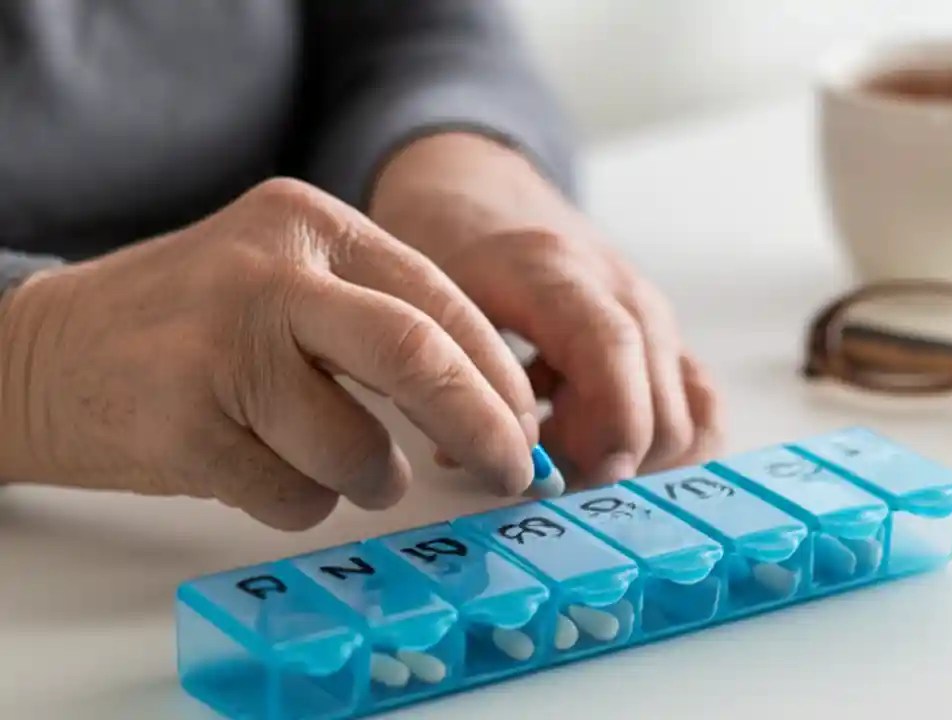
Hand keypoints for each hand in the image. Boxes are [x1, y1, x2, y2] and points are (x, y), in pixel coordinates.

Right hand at [0, 179, 540, 529]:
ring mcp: (219, 346)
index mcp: (310, 224)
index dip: (499, 377)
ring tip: (348, 469)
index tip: (526, 429)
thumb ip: (380, 321)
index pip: (442, 300)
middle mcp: (269, 271)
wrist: (42, 352)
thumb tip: (496, 409)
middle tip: (511, 475)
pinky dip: (303, 502)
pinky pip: (294, 496)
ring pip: (357, 447)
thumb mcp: (287, 280)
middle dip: (483, 428)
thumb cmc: (192, 326)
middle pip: (417, 355)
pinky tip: (263, 469)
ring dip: (372, 480)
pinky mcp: (182, 425)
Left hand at [369, 133, 722, 484]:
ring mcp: (655, 316)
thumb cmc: (452, 251)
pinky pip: (697, 410)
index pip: (614, 349)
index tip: (577, 478)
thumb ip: (467, 378)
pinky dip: (655, 443)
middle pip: (662, 407)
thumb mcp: (431, 302)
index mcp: (557, 271)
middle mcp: (625, 293)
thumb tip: (501, 462)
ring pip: (691, 418)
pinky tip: (592, 434)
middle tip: (542, 469)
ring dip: (634, 458)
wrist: (482, 199)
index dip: (609, 424)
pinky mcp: (667, 340)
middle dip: (610, 463)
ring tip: (564, 448)